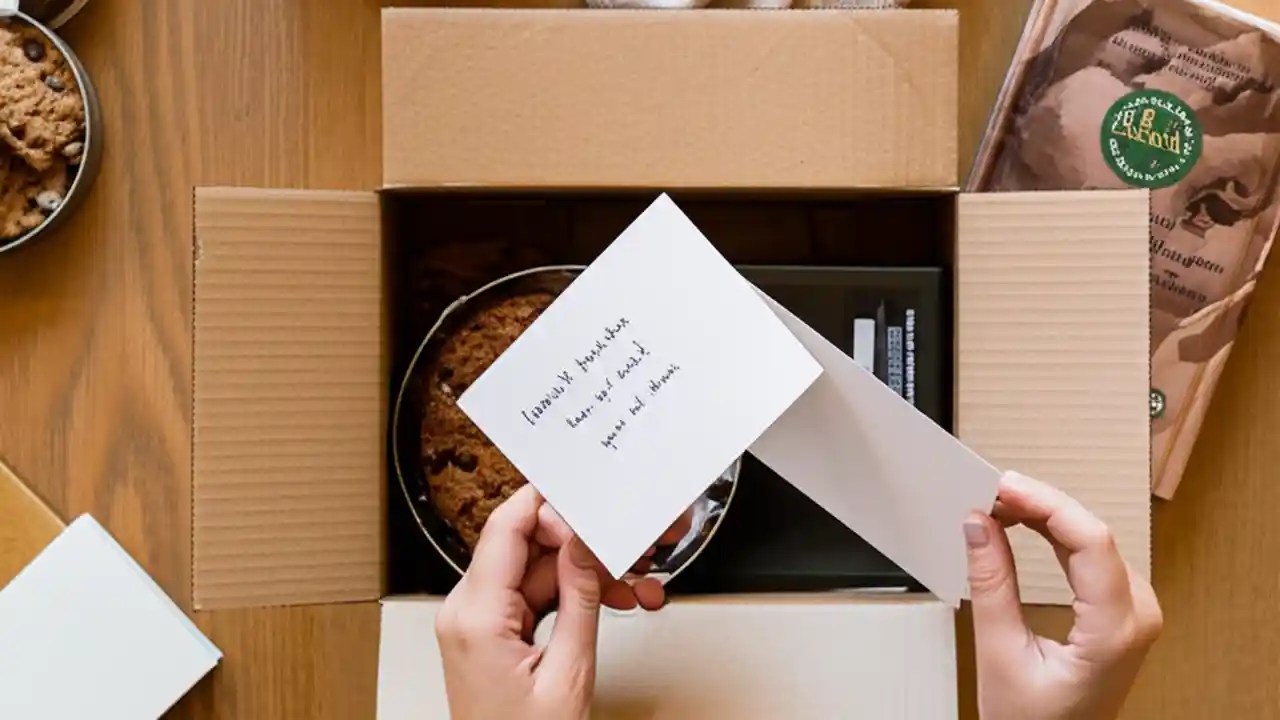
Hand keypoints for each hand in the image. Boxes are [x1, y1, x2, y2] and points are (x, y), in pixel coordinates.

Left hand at [435, 486, 664, 719]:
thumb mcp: (567, 673)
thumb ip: (579, 598)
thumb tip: (584, 542)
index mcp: (475, 617)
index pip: (506, 527)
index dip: (546, 502)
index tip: (584, 491)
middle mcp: (466, 612)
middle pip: (525, 545)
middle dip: (579, 542)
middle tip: (625, 546)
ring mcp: (476, 622)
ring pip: (536, 569)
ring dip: (584, 573)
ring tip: (629, 586)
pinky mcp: (490, 632)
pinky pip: (533, 595)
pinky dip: (570, 595)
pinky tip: (607, 601)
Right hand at [964, 471, 1162, 719]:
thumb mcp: (1000, 654)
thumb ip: (991, 584)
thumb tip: (978, 525)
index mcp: (1114, 631)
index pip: (1090, 541)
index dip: (1044, 503)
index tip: (1002, 486)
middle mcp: (1136, 616)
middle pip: (1092, 534)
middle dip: (1039, 504)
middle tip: (989, 490)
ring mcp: (1134, 612)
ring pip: (1092, 538)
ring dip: (1046, 514)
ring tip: (999, 501)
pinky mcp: (1121, 609)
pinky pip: (1092, 555)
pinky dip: (1056, 533)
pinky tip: (1026, 520)